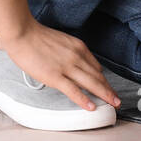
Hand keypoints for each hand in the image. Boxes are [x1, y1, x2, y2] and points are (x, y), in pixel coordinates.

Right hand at [0, 22, 120, 111]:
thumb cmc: (38, 38)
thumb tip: (74, 65)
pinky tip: (91, 107)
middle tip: (117, 100)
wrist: (24, 33)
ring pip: (91, 83)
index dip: (103, 79)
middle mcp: (78, 57)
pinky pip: (73, 90)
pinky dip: (84, 100)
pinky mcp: (55, 76)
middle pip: (98, 76)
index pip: (96, 67)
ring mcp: (67, 67)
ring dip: (104, 95)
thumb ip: (71, 53)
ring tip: (113, 104)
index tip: (107, 87)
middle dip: (109, 89)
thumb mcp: (63, 42)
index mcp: (80, 48)